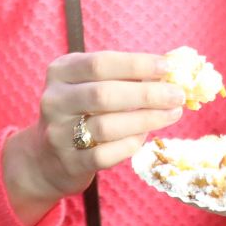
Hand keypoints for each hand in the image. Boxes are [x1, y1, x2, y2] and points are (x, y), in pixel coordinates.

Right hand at [4, 52, 182, 219]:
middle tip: (177, 95)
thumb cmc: (82, 112)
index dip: (137, 64)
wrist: (47, 159)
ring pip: (107, 125)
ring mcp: (58, 133)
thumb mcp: (91, 85)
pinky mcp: (69, 162)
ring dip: (146, 119)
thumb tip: (170, 73)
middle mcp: (54, 100)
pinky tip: (145, 136)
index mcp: (60, 71)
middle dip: (147, 94)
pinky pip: (106, 154)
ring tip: (172, 114)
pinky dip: (131, 144)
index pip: (100, 63)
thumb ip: (123, 76)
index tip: (168, 67)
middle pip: (104, 94)